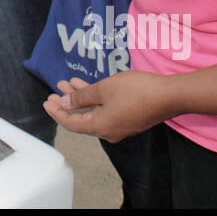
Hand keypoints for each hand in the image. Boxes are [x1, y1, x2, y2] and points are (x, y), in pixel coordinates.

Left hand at [44, 71, 173, 142]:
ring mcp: (119, 126)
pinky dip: (94, 100)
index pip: (70, 123)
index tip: (47, 101)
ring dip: (80, 99)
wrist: (169, 96)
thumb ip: (82, 96)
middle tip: (54, 92)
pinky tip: (87, 86)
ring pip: (92, 113)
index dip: (57, 112)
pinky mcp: (128, 119)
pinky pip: (104, 111)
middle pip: (80, 119)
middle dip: (66, 104)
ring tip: (67, 84)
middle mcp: (108, 131)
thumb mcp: (104, 89)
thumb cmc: (137, 91)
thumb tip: (67, 103)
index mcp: (99, 127)